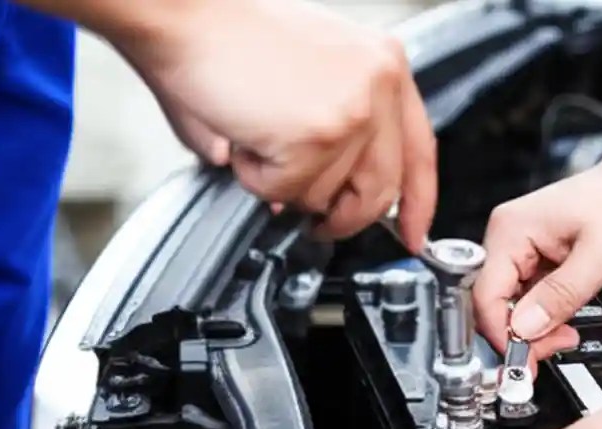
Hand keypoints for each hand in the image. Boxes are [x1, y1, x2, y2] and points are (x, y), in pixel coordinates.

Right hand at [118, 0, 436, 247]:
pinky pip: (285, 192)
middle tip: (315, 222)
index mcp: (385, 63)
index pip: (420, 151)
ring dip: (282, 184)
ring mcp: (350, 113)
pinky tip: (242, 136)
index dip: (418, 203)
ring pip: (326, 196)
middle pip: (381, 189)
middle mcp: (378, 85)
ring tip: (257, 136)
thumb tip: (331, 200)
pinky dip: (253, 178)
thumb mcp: (314, 71)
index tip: (412, 234)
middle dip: (343, 218)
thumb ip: (340, 132)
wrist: (181, 10)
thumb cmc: (230, 35)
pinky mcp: (314, 138)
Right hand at [473, 157, 601, 361]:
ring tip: (565, 333)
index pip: (486, 296)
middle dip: (521, 334)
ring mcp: (520, 243)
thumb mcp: (600, 259)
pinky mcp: (535, 252)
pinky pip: (528, 293)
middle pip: (495, 303)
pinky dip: (543, 313)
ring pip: (511, 302)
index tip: (525, 363)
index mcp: (512, 230)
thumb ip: (560, 297)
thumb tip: (525, 329)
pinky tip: (565, 317)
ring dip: (535, 326)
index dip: (504, 336)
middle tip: (553, 349)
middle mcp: (508, 234)